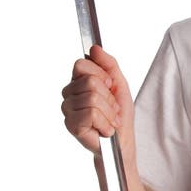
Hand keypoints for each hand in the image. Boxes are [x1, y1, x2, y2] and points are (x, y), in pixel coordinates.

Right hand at [61, 45, 134, 159]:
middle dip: (108, 96)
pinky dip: (105, 122)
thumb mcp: (119, 84)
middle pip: (89, 81)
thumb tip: (94, 48)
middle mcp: (69, 94)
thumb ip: (108, 64)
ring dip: (109, 111)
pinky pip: (91, 113)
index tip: (110, 87)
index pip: (81, 64)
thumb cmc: (119, 115)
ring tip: (109, 119)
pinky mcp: (71, 125)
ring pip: (92, 98)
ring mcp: (68, 110)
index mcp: (78, 81)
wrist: (122, 141)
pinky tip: (105, 129)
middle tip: (111, 108)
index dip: (101, 75)